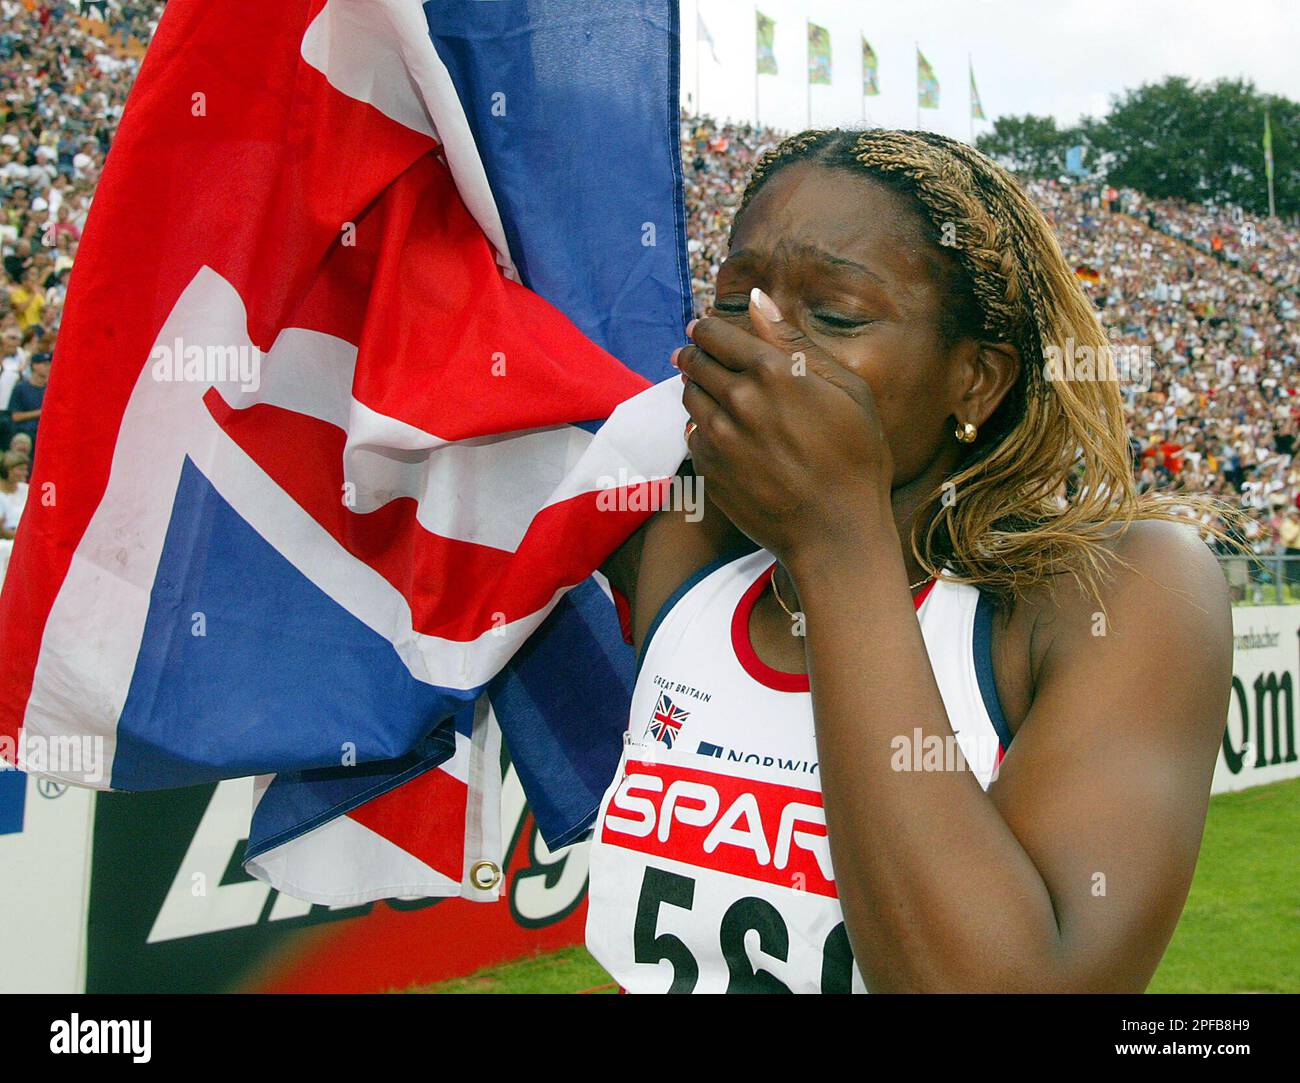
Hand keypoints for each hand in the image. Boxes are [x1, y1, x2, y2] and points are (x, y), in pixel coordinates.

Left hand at [675, 288, 894, 564]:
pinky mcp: (708, 469)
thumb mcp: (847, 390)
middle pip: (694, 362)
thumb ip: (795, 342)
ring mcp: (718, 437)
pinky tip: (723, 433)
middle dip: (694, 354)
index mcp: (773, 371)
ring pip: (688, 397)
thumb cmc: (856, 459)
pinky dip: (702, 427)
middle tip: (697, 354)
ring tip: (712, 390)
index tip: (704, 328)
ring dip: (695, 388)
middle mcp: (738, 399)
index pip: (717, 333)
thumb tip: (756, 299)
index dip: (707, 328)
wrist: (836, 532)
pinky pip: (692, 435)